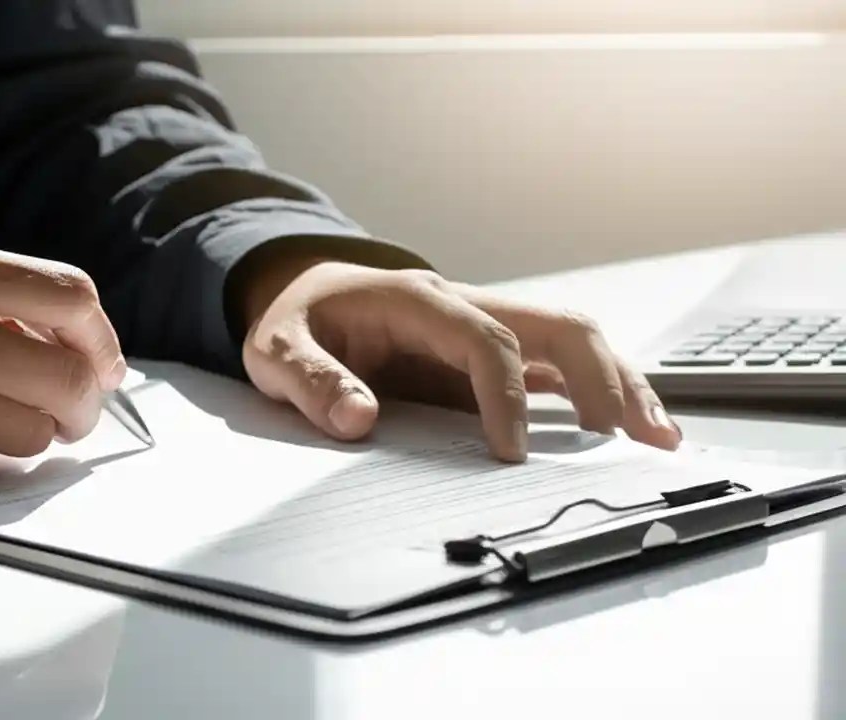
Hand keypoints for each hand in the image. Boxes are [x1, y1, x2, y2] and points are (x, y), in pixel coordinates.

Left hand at [241, 258, 680, 460]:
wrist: (303, 294)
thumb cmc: (297, 322)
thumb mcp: (278, 351)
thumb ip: (312, 382)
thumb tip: (358, 419)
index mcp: (417, 302)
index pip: (483, 341)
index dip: (505, 395)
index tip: (510, 454)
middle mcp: (464, 305)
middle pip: (555, 326)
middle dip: (600, 378)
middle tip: (628, 439)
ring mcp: (485, 326)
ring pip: (571, 340)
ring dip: (619, 383)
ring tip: (658, 437)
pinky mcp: (492, 352)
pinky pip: (558, 365)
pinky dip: (599, 392)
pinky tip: (627, 428)